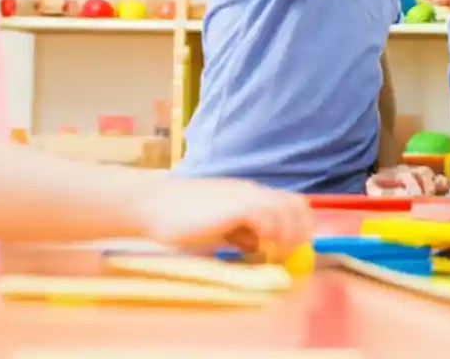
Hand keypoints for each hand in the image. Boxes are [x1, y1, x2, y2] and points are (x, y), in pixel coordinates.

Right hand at [131, 177, 312, 259]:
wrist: (150, 203)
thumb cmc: (179, 216)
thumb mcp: (218, 226)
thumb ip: (239, 233)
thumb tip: (257, 248)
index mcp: (250, 194)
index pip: (291, 204)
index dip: (298, 227)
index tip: (289, 250)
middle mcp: (252, 192)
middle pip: (296, 206)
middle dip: (298, 233)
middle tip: (284, 256)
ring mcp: (245, 196)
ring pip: (287, 210)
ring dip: (286, 237)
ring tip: (272, 257)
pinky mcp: (235, 206)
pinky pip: (267, 215)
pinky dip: (270, 234)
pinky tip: (257, 250)